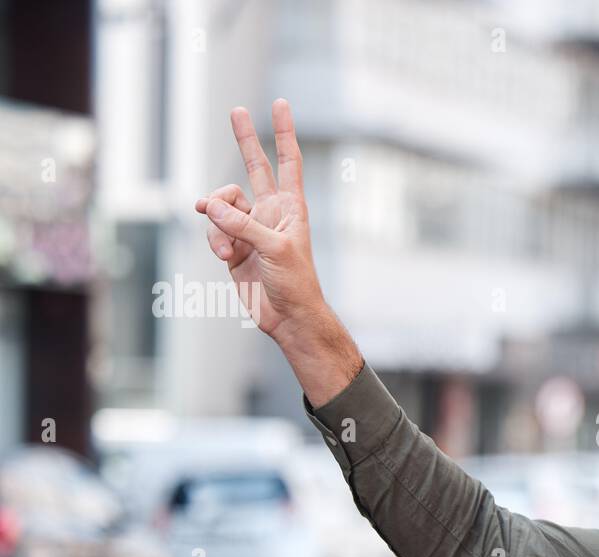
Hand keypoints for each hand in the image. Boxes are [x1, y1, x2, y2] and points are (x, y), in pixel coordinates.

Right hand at [195, 99, 327, 344]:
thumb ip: (243, 226)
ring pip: (221, 205)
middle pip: (255, 166)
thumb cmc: (295, 283)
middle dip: (244, 140)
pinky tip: (224, 256)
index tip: (280, 104)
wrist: (287, 316)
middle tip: (236, 109)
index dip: (284, 133)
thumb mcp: (275, 250)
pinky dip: (214, 240)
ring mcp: (250, 227)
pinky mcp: (233, 245)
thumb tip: (210, 206)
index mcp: (291, 207)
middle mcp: (270, 211)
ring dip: (218, 224)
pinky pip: (214, 230)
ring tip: (229, 250)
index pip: (288, 161)